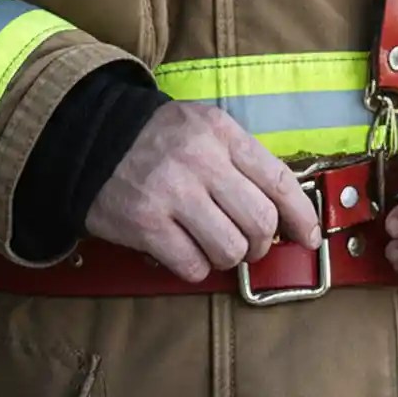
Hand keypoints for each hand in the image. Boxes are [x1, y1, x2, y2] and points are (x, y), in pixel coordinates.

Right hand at [85, 102, 321, 282]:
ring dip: (227, 258)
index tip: (309, 237)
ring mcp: (171, 193)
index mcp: (221, 134)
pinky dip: (195, 267)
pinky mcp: (145, 223)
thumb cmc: (157, 139)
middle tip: (250, 245)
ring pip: (229, 249)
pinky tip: (184, 251)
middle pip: (260, 222)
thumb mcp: (204, 129)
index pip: (279, 180)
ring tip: (213, 246)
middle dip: (261, 244)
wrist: (89, 138)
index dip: (302, 216)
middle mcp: (200, 161)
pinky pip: (192, 265)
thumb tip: (286, 211)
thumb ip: (242, 161)